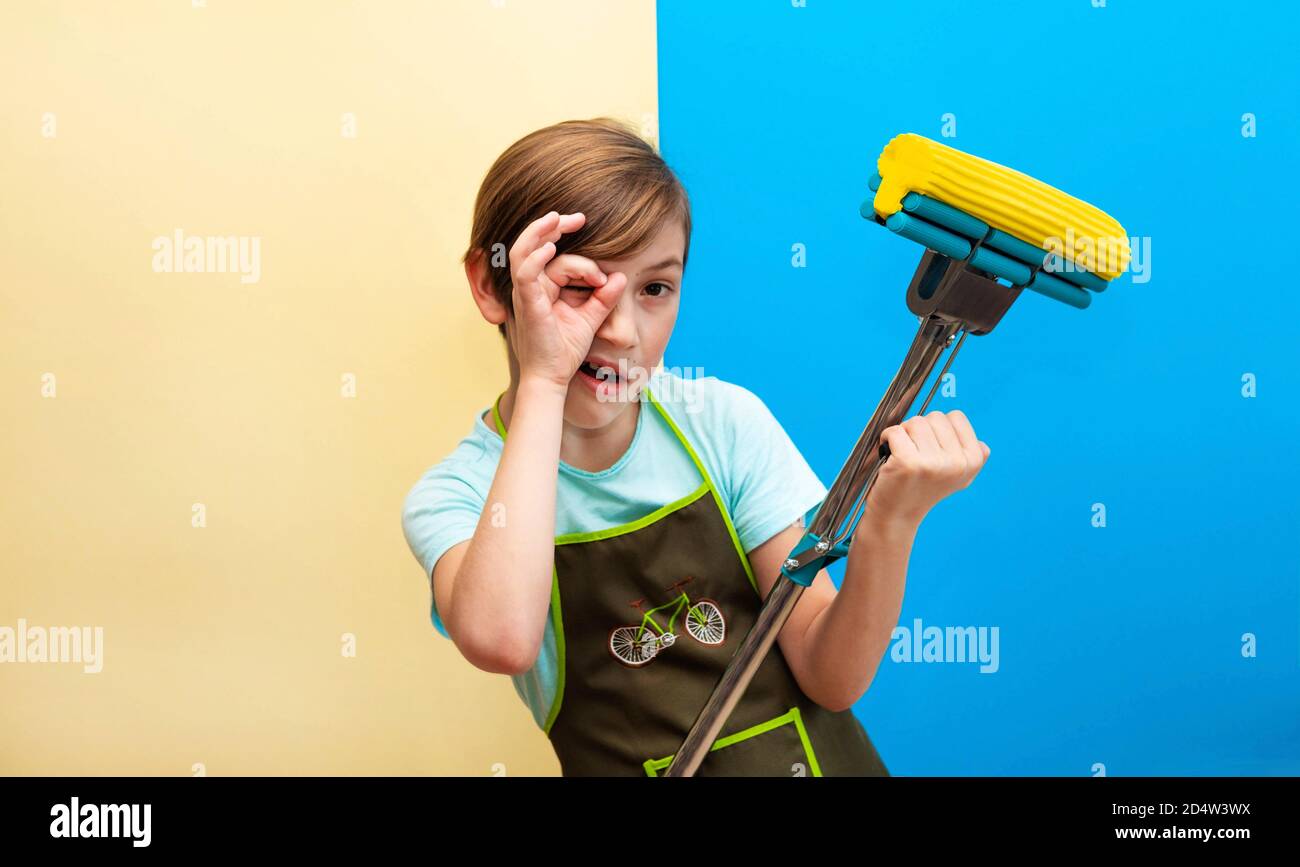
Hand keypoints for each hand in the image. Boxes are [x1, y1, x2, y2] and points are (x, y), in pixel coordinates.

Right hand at [507, 210, 627, 390]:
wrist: (553, 378)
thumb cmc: (565, 350)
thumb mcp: (590, 318)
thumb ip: (604, 297)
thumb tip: (621, 277)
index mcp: (543, 288)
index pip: (557, 260)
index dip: (583, 261)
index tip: (602, 276)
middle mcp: (530, 287)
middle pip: (533, 245)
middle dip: (553, 226)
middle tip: (578, 217)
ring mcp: (526, 294)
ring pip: (524, 251)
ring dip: (539, 231)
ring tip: (558, 219)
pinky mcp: (528, 304)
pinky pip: (525, 273)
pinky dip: (535, 257)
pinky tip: (550, 248)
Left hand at [865, 410, 989, 528]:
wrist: (898, 515)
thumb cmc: (923, 489)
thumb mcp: (958, 478)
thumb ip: (971, 458)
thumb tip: (982, 445)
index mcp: (974, 460)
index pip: (956, 417)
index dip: (939, 428)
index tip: (932, 448)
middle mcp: (958, 462)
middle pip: (935, 417)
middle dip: (921, 430)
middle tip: (916, 453)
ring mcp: (933, 462)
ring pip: (915, 422)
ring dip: (904, 434)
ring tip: (904, 454)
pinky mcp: (908, 462)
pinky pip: (895, 430)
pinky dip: (887, 438)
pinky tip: (890, 455)